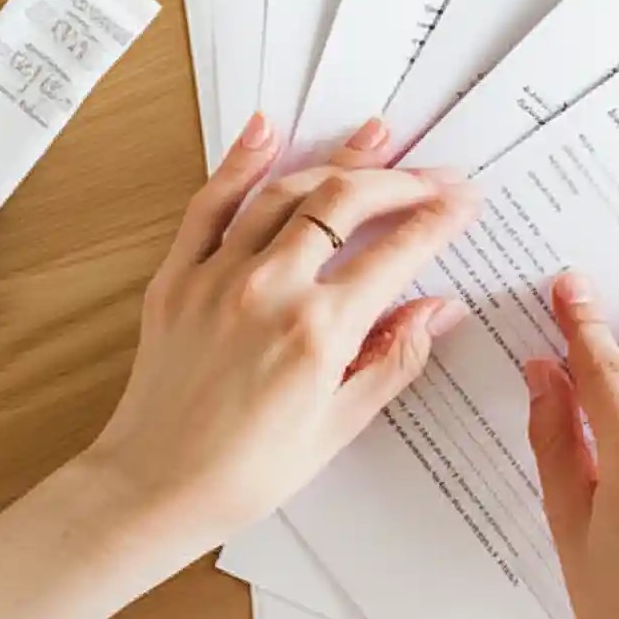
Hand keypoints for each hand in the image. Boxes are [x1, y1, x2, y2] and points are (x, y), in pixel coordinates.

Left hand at [85, 114, 479, 540]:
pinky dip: (239, 163)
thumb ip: (395, 358)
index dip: (438, 220)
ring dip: (336, 160)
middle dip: (399, 180)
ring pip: (286, 191)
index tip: (462, 202)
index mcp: (319, 331)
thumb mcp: (341, 423)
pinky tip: (269, 131)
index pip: (397, 253)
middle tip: (432, 175)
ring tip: (374, 136)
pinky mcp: (178, 276)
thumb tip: (438, 310)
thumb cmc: (250, 469)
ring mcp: (218, 276)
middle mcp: (270, 289)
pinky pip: (210, 204)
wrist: (155, 487)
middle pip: (345, 202)